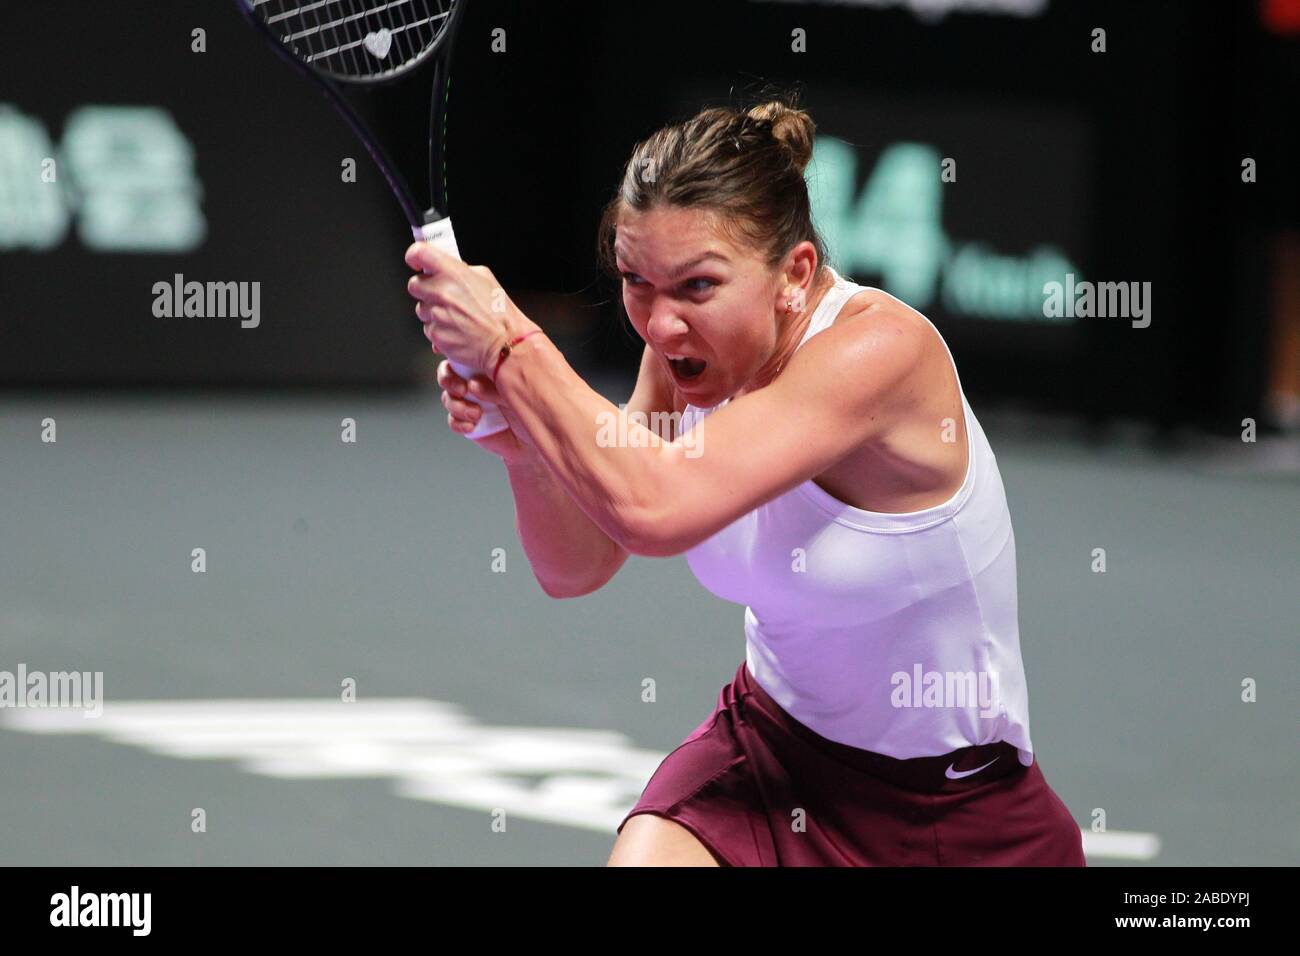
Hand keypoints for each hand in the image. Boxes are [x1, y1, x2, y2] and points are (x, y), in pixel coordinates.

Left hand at [405, 242, 538, 375]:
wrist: (505, 344)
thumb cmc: (500, 314)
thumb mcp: (486, 279)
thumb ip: (461, 270)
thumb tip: (447, 269)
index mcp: (453, 273)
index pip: (419, 254)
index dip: (414, 257)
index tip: (416, 262)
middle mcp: (441, 292)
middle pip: (414, 284)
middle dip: (425, 289)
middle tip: (441, 295)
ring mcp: (436, 315)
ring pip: (421, 309)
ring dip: (433, 311)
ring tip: (455, 316)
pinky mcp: (435, 334)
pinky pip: (429, 328)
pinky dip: (439, 329)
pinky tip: (456, 329)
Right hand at [437, 360, 532, 461]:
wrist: (536, 436)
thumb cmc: (532, 405)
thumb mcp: (516, 388)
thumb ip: (495, 384)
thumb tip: (473, 385)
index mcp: (486, 366)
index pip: (463, 354)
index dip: (450, 352)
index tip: (446, 355)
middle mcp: (475, 382)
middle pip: (447, 373)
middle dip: (448, 380)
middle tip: (462, 390)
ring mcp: (470, 403)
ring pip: (448, 398)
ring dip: (457, 405)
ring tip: (476, 414)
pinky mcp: (468, 423)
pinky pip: (453, 420)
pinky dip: (459, 422)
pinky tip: (472, 425)